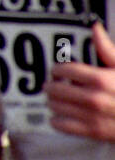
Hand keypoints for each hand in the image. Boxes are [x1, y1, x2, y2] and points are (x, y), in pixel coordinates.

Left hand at [47, 21, 114, 141]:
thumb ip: (107, 49)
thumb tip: (95, 27)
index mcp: (101, 79)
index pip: (65, 70)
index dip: (58, 70)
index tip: (59, 71)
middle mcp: (94, 98)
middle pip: (55, 89)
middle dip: (52, 85)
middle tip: (54, 85)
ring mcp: (92, 117)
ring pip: (55, 106)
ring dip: (52, 101)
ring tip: (57, 99)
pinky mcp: (93, 132)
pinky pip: (61, 125)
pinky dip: (56, 120)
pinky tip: (62, 115)